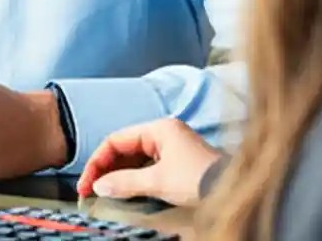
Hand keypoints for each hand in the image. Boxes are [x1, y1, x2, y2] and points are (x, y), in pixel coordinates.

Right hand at [76, 118, 223, 205]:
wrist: (234, 191)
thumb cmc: (201, 178)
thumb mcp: (158, 181)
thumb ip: (125, 182)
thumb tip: (100, 186)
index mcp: (159, 128)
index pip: (116, 139)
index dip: (98, 161)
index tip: (87, 182)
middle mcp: (165, 134)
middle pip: (125, 149)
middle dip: (106, 169)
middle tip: (91, 190)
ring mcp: (173, 149)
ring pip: (135, 160)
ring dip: (119, 176)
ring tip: (105, 193)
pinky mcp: (178, 164)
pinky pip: (147, 168)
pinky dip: (133, 179)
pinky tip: (125, 192)